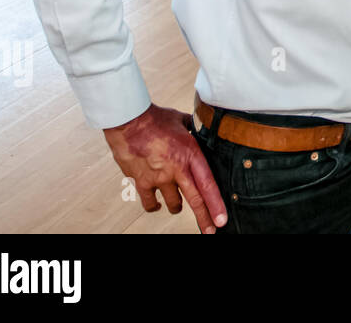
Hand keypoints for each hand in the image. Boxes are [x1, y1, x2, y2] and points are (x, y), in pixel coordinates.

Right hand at [104, 103, 226, 233]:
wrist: (128, 120)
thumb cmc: (155, 118)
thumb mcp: (182, 121)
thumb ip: (194, 131)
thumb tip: (201, 131)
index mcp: (190, 154)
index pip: (207, 184)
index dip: (216, 204)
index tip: (222, 220)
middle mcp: (176, 169)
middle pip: (194, 200)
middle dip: (204, 218)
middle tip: (211, 231)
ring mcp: (158, 177)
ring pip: (173, 203)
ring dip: (176, 207)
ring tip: (178, 206)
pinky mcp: (141, 181)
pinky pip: (149, 202)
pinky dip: (154, 205)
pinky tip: (156, 204)